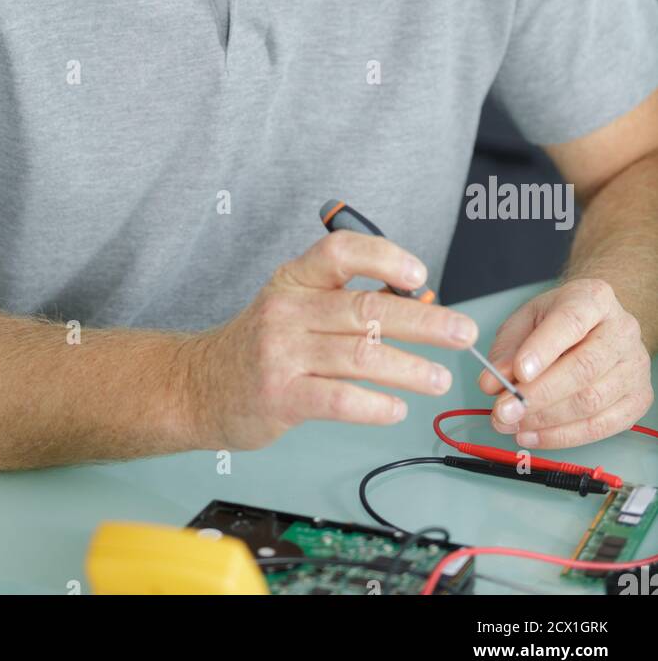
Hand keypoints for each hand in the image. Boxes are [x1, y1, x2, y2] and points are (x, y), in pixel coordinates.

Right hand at [186, 228, 478, 449]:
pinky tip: (397, 408)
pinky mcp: (280, 396)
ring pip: (361, 356)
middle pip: (365, 308)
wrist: (199, 384)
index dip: (384, 257)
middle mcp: (287, 310)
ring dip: (410, 369)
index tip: (420, 274)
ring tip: (440, 379)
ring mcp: (282, 354)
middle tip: (461, 332)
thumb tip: (419, 302)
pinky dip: (375, 405)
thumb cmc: (261, 343)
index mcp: (294, 278)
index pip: (341, 252)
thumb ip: (346, 300)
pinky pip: (339, 400)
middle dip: (423, 321)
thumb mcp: (294, 304)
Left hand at [478, 278, 653, 448]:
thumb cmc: (560, 321)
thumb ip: (507, 348)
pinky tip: (533, 434)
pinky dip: (562, 436)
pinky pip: (601, 427)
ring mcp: (635, 366)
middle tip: (503, 409)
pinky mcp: (638, 399)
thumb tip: (491, 383)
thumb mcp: (527, 319)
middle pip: (584, 368)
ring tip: (511, 423)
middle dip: (539, 394)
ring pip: (592, 401)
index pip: (570, 322)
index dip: (544, 349)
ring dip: (546, 420)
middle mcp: (622, 331)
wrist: (596, 326)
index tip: (518, 372)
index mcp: (594, 299)